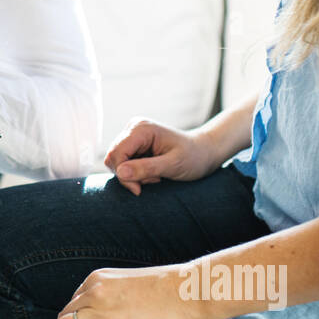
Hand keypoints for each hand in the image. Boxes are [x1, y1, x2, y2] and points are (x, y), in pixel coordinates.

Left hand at [51, 265, 203, 318]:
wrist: (188, 292)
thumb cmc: (170, 289)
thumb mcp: (132, 283)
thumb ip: (115, 293)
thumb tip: (112, 311)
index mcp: (98, 278)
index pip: (72, 301)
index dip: (70, 318)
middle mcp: (94, 291)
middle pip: (64, 314)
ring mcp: (100, 309)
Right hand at [104, 118, 218, 194]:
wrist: (204, 152)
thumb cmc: (193, 157)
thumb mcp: (173, 165)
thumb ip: (146, 168)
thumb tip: (120, 172)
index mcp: (141, 129)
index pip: (117, 153)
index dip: (123, 174)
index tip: (139, 189)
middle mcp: (133, 129)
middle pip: (113, 158)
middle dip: (129, 175)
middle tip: (153, 180)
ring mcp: (133, 136)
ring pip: (117, 162)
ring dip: (133, 175)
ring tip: (155, 176)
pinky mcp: (134, 145)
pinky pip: (124, 164)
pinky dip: (136, 173)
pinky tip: (153, 173)